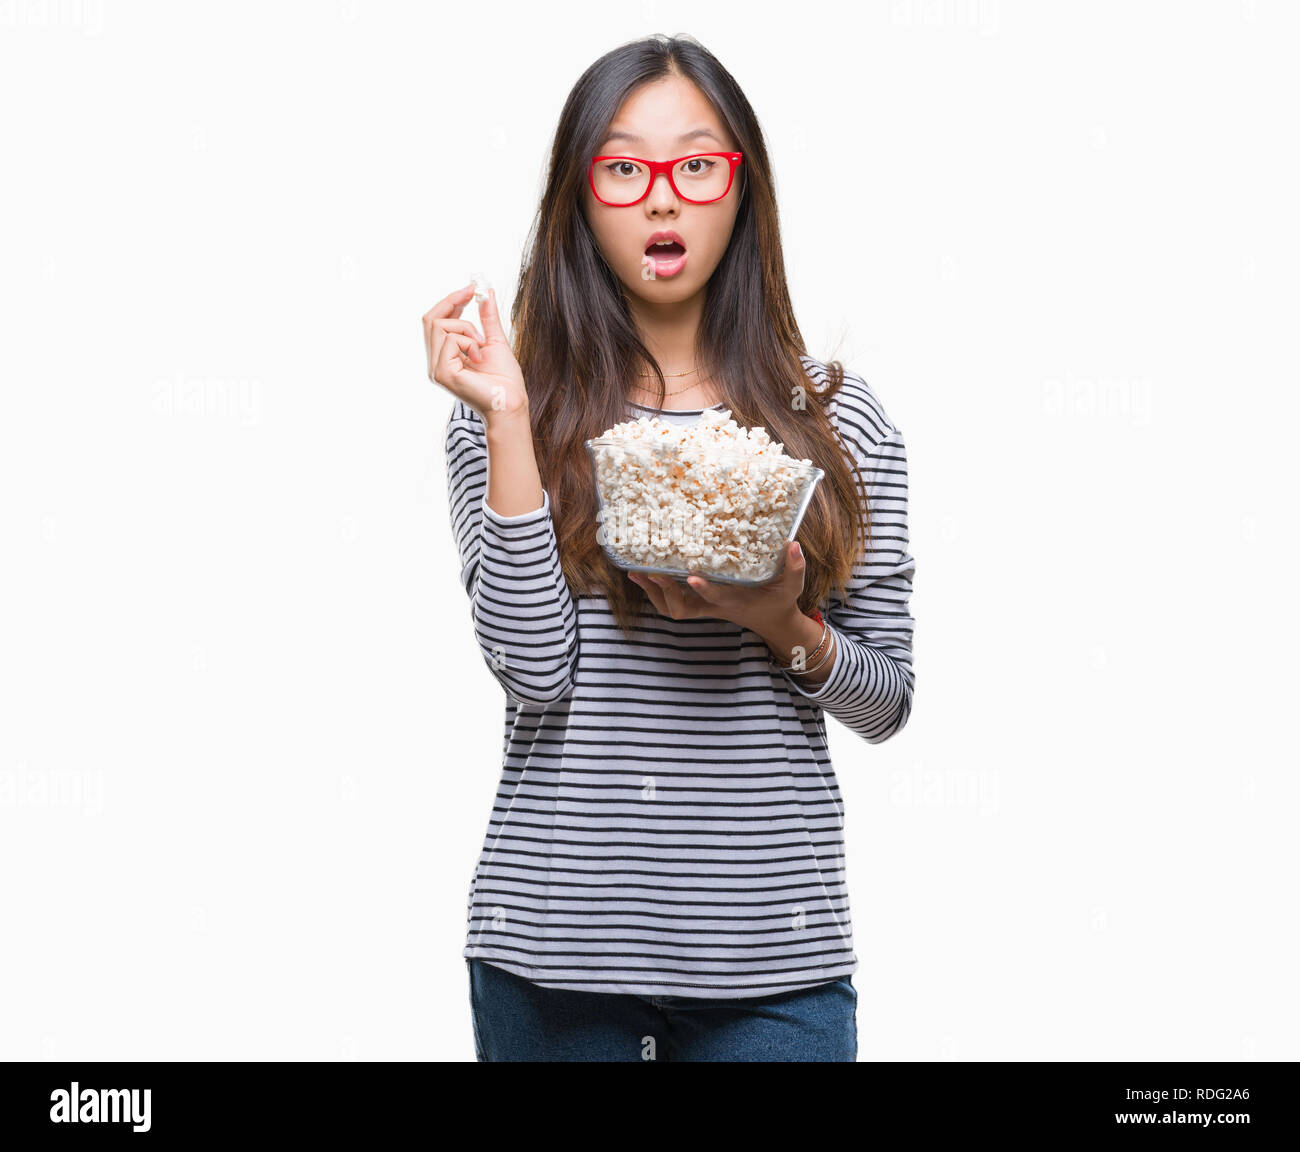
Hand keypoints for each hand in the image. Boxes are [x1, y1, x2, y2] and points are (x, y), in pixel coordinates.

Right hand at [422, 283, 528, 422]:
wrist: (511, 403)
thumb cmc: (505, 380)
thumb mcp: (496, 341)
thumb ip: (488, 318)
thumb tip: (486, 293)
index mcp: (446, 356)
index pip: (436, 321)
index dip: (451, 301)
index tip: (471, 288)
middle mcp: (436, 362)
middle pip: (430, 319)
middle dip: (452, 301)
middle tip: (473, 293)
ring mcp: (436, 369)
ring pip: (439, 325)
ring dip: (466, 327)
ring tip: (481, 345)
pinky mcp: (442, 373)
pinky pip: (450, 339)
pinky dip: (469, 342)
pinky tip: (480, 357)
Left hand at [629, 541, 806, 634]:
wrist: (771, 622)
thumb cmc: (780, 601)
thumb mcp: (792, 587)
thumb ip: (795, 568)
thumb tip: (792, 544)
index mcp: (735, 602)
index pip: (716, 598)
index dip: (703, 589)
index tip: (691, 576)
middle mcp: (714, 607)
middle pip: (681, 609)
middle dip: (664, 592)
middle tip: (648, 572)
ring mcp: (703, 607)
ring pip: (671, 608)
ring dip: (652, 593)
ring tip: (636, 572)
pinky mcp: (698, 604)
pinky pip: (670, 602)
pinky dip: (655, 591)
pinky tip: (642, 573)